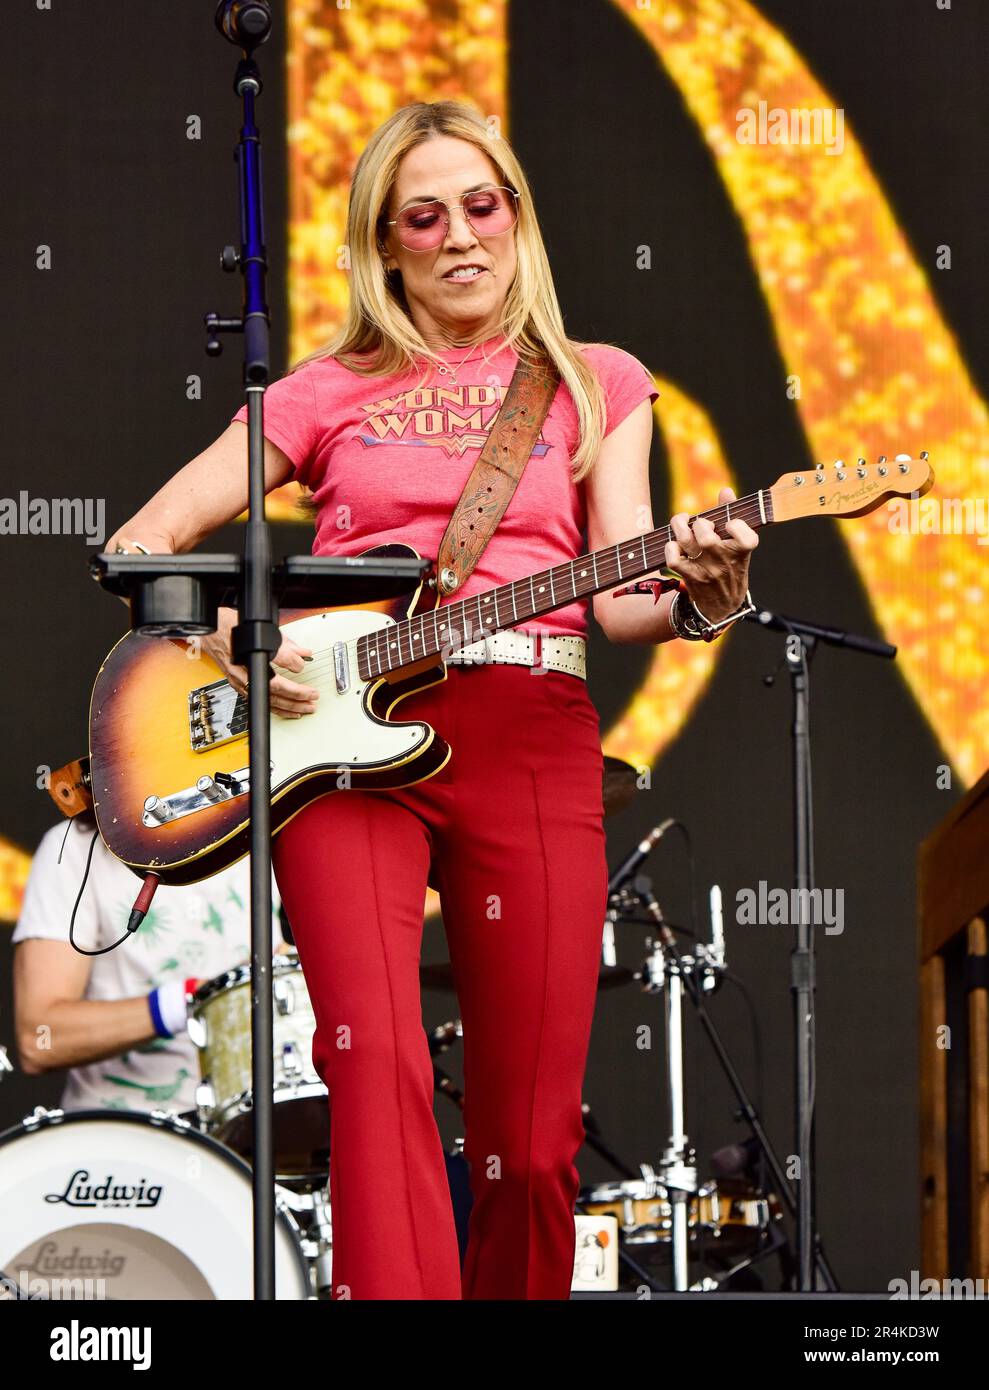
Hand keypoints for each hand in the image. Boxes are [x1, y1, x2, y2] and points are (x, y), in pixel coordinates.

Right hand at [200, 606, 319, 717]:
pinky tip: (288, 710)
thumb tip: (302, 653)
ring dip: (289, 707)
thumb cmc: (229, 628)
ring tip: (306, 707)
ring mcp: (239, 681)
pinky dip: (276, 708)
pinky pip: (260, 702)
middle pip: (273, 690)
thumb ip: (284, 643)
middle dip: (296, 696)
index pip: (274, 660)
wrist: (210, 632)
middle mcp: (242, 671)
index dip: (293, 664)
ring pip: (267, 700)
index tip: (303, 664)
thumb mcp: (260, 628)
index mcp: (247, 653)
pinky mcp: (239, 686)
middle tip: (313, 696)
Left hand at [665, 487, 758, 622]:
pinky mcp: (689, 576)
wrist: (722, 605)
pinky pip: (673, 560)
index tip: (730, 523)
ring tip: (681, 522)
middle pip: (706, 536)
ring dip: (680, 526)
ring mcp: (706, 570)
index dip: (736, 525)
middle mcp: (724, 562)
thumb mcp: (738, 545)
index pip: (746, 538)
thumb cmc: (730, 567)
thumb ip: (732, 515)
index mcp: (742, 553)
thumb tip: (725, 490)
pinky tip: (675, 544)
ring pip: (687, 542)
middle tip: (699, 524)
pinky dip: (670, 548)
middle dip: (700, 523)